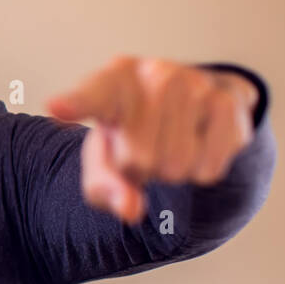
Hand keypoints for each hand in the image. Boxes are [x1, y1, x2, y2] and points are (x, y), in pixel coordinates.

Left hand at [44, 56, 258, 223]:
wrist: (192, 102)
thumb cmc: (134, 133)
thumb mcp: (105, 159)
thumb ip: (106, 187)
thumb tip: (131, 209)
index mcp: (111, 81)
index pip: (91, 96)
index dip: (74, 104)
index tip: (57, 107)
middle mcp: (152, 74)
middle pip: (137, 160)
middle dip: (140, 169)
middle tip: (144, 148)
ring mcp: (193, 83)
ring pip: (175, 167)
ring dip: (171, 172)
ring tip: (169, 144)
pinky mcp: (227, 103)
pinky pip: (208, 168)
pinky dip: (200, 172)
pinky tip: (198, 144)